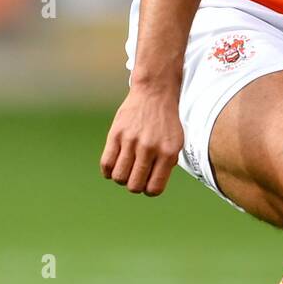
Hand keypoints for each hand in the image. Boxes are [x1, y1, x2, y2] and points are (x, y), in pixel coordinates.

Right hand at [100, 82, 183, 196]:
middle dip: (135, 185)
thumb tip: (151, 187)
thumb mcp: (176, 142)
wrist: (155, 93)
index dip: (149, 190)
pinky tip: (115, 163)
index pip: (154, 188)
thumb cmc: (166, 122)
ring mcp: (131, 141)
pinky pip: (106, 164)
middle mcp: (150, 148)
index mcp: (168, 152)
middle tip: (137, 175)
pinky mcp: (115, 134)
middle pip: (134, 186)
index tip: (148, 182)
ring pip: (118, 177)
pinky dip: (108, 170)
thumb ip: (166, 165)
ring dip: (122, 178)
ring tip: (127, 168)